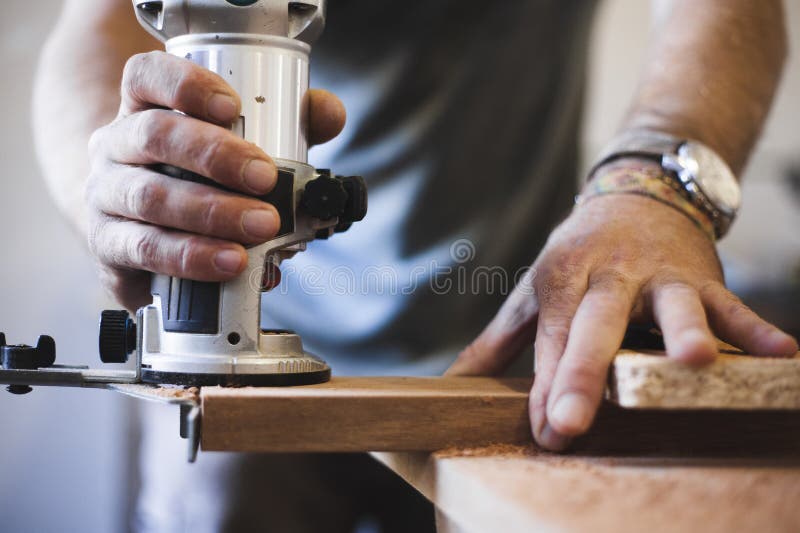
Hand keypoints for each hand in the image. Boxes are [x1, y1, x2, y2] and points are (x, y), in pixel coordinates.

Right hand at [86, 51, 344, 310]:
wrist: (140, 234)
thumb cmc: (194, 181)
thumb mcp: (236, 147)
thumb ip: (288, 125)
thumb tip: (327, 112)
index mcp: (143, 110)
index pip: (147, 77)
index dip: (185, 84)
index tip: (231, 105)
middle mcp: (114, 147)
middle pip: (153, 136)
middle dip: (216, 156)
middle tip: (266, 178)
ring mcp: (104, 197)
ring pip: (149, 197)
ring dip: (212, 213)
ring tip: (261, 225)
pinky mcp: (108, 247)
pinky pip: (144, 250)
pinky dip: (190, 256)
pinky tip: (228, 261)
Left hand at [448, 181, 798, 449]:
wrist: (636, 192)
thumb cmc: (576, 255)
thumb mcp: (533, 290)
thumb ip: (498, 341)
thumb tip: (452, 382)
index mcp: (560, 280)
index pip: (550, 340)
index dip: (545, 385)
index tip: (544, 433)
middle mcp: (606, 275)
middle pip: (594, 325)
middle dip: (582, 372)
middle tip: (569, 421)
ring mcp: (658, 275)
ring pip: (670, 304)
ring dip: (682, 331)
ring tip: (692, 362)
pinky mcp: (700, 276)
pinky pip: (729, 304)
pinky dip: (754, 328)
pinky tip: (781, 355)